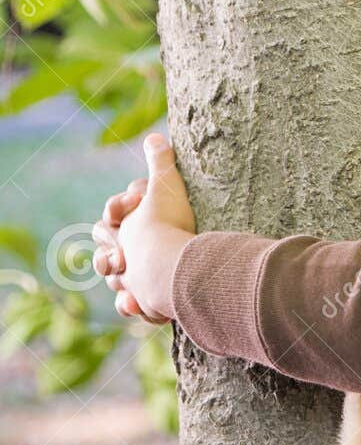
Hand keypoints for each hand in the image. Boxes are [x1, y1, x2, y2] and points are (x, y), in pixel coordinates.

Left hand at [91, 134, 196, 322]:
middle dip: (110, 252)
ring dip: (122, 279)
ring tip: (135, 274)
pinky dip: (135, 305)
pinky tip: (140, 304)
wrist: (171, 267)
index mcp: (122, 230)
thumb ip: (160, 161)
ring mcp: (132, 283)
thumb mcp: (165, 184)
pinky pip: (135, 307)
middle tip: (124, 246)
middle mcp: (122, 258)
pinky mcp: (147, 304)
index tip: (134, 204)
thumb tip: (154, 137)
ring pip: (116, 283)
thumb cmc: (167, 223)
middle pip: (104, 256)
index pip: (106, 220)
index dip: (117, 211)